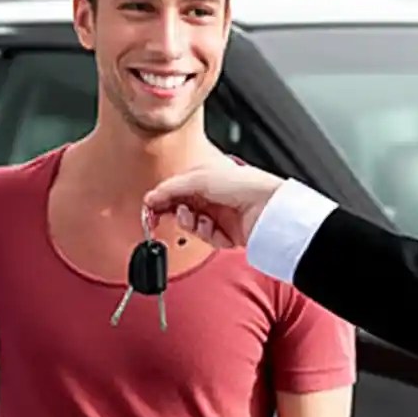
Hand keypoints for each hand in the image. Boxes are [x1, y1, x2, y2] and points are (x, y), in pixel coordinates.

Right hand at [143, 162, 285, 248]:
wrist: (268, 207)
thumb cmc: (244, 184)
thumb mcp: (200, 178)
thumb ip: (172, 187)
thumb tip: (152, 196)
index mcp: (207, 177)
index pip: (176, 188)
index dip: (161, 197)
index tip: (149, 206)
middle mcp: (213, 196)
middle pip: (181, 208)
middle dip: (173, 212)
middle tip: (161, 217)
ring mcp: (220, 215)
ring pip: (192, 226)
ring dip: (191, 224)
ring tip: (197, 220)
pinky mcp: (228, 234)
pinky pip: (208, 239)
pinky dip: (209, 235)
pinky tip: (214, 229)